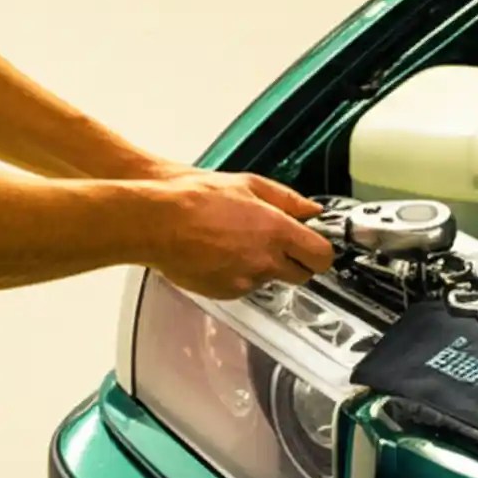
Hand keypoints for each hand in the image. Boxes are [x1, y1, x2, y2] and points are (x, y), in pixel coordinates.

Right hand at [147, 170, 334, 298]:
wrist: (156, 222)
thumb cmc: (195, 199)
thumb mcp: (248, 184)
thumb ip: (287, 199)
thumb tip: (311, 210)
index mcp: (277, 231)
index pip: (321, 256)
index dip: (320, 252)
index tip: (315, 247)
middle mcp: (266, 260)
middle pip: (302, 275)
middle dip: (295, 262)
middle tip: (277, 244)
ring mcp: (246, 280)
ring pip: (270, 279)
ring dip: (262, 266)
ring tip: (235, 242)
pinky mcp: (227, 293)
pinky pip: (244, 286)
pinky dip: (238, 274)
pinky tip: (220, 254)